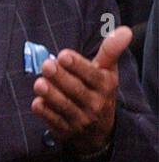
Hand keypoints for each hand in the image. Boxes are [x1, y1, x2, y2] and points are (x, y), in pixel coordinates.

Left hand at [32, 26, 130, 157]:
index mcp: (105, 86)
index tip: (63, 55)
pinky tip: (37, 102)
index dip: (77, 65)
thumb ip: (110, 51)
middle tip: (46, 65)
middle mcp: (95, 104)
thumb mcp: (107, 72)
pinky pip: (54, 121)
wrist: (98, 131)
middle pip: (76, 90)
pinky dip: (45, 112)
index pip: (92, 75)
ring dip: (50, 94)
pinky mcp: (65, 130)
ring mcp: (80, 119)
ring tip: (39, 83)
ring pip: (64, 106)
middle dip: (60, 77)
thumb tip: (124, 30)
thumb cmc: (98, 92)